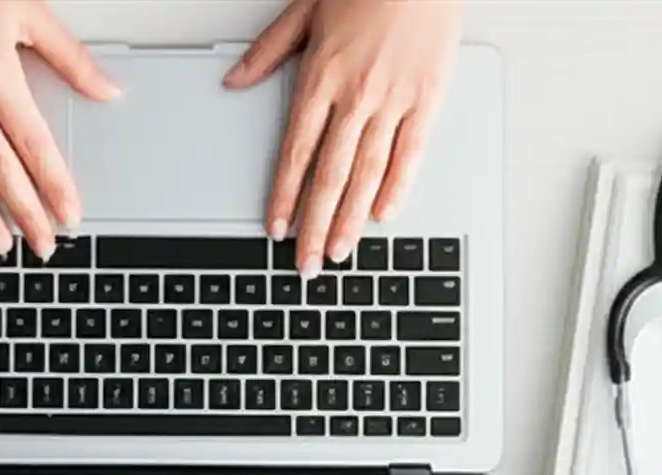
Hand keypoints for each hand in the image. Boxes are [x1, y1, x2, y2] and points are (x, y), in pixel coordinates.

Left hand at [225, 0, 461, 278]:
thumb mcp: (304, 8)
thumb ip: (268, 51)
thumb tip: (233, 81)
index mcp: (321, 76)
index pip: (296, 152)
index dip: (284, 195)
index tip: (276, 228)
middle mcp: (356, 94)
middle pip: (329, 174)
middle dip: (314, 224)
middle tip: (306, 262)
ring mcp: (394, 99)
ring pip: (367, 172)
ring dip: (350, 217)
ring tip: (339, 251)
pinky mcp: (428, 97)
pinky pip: (411, 152)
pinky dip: (398, 186)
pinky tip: (383, 214)